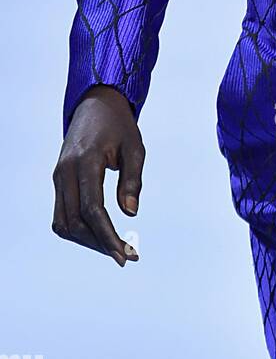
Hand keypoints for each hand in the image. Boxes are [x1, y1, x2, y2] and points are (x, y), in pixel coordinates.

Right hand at [52, 85, 143, 266]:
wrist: (95, 103)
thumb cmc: (118, 124)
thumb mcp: (134, 147)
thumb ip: (132, 180)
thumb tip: (130, 213)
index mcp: (85, 161)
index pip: (92, 209)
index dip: (107, 236)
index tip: (125, 255)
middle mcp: (65, 171)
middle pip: (75, 222)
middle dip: (99, 244)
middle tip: (125, 255)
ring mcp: (58, 177)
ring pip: (64, 223)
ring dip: (87, 241)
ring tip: (114, 248)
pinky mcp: (58, 180)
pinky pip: (62, 214)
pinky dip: (78, 229)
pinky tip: (98, 234)